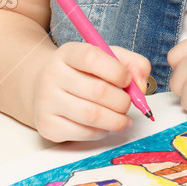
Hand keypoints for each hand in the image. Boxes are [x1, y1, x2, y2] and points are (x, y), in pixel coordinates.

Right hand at [32, 42, 150, 141]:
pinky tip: (105, 126)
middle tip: (128, 104)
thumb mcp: (106, 57)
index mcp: (68, 53)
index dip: (117, 70)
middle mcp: (53, 75)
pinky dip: (102, 131)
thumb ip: (132, 63)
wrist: (44, 88)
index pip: (92, 58)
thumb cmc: (83, 72)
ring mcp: (47, 101)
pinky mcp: (47, 125)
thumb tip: (142, 86)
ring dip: (116, 120)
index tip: (128, 79)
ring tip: (124, 120)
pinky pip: (82, 132)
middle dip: (122, 101)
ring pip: (91, 115)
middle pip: (97, 90)